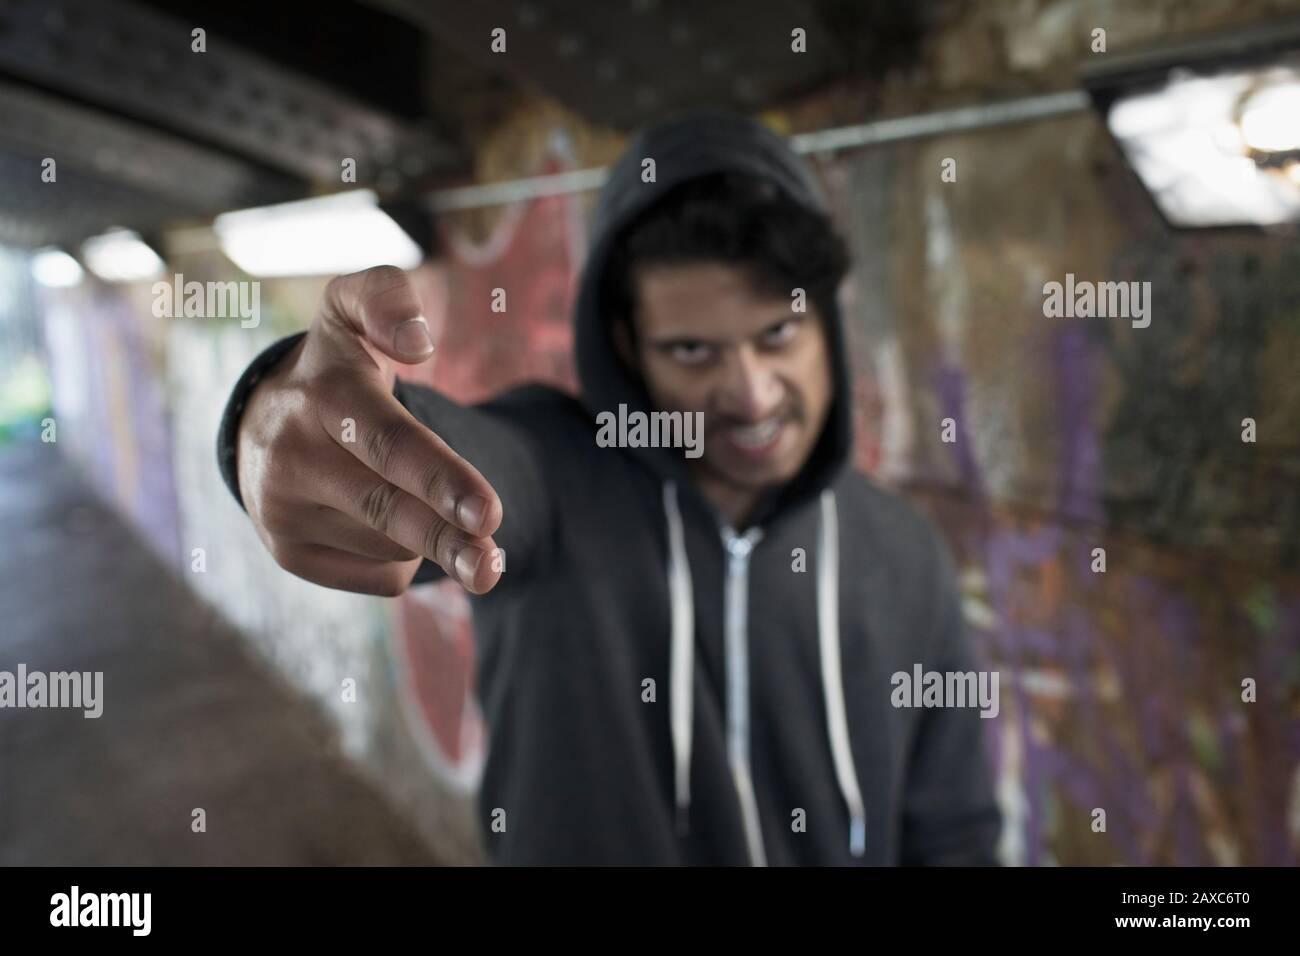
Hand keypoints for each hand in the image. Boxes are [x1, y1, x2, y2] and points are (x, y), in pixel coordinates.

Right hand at [236, 265, 503, 595]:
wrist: (259, 426)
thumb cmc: (333, 366)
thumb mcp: (350, 307)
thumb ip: (386, 297)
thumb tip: (417, 342)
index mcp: (322, 395)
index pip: (390, 443)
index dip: (442, 479)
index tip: (488, 513)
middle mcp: (292, 457)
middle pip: (389, 510)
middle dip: (447, 540)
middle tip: (490, 566)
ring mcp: (282, 512)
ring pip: (392, 547)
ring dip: (425, 533)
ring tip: (408, 492)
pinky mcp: (288, 554)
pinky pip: (377, 576)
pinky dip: (399, 557)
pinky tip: (379, 521)